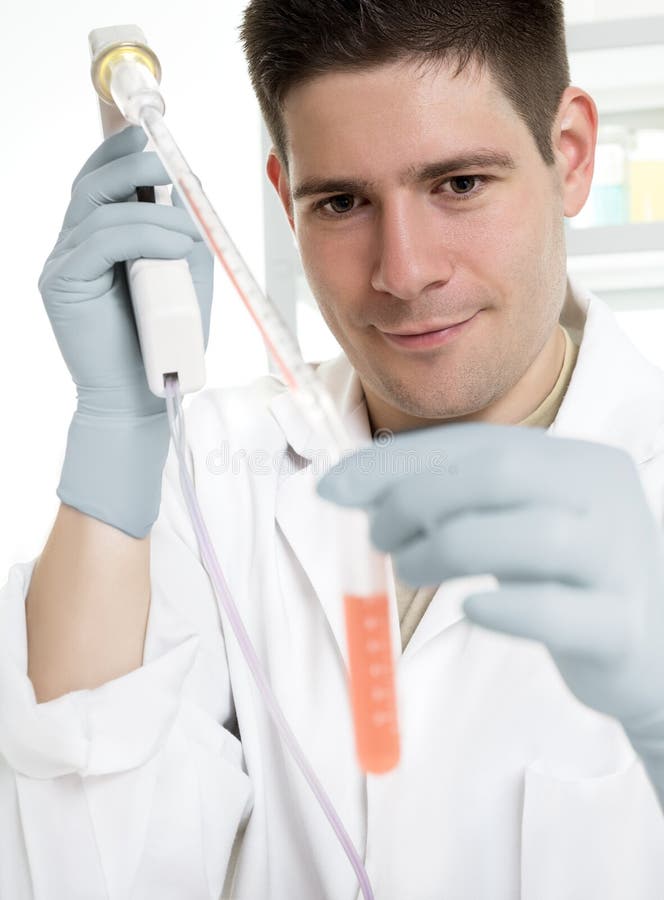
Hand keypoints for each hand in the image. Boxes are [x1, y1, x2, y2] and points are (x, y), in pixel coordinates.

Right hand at [39, 124, 212, 418]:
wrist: (143, 394)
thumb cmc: (165, 339)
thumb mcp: (185, 278)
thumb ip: (184, 237)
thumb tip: (189, 196)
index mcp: (101, 240)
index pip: (101, 182)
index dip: (119, 152)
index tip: (148, 132)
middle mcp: (75, 245)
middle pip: (91, 184)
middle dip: (129, 164)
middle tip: (167, 165)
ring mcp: (64, 263)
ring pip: (99, 210)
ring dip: (151, 212)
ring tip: (188, 230)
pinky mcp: (62, 284)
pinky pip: (100, 241)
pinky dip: (142, 236)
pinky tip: (174, 246)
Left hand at [317, 423, 663, 788]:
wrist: (653, 650)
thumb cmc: (567, 579)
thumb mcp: (517, 524)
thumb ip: (453, 501)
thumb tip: (351, 487)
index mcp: (576, 463)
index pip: (478, 444)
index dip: (400, 462)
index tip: (336, 486)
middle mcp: (604, 497)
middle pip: (498, 476)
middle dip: (417, 498)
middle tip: (377, 534)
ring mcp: (619, 560)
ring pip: (524, 537)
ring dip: (444, 550)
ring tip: (409, 569)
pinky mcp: (620, 625)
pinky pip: (555, 611)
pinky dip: (502, 607)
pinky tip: (469, 607)